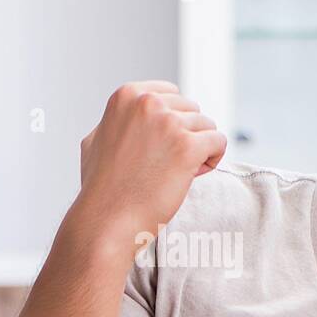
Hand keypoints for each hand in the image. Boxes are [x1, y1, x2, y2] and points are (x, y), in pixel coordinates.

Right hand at [75, 81, 226, 249]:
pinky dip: (212, 159)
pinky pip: (219, 142)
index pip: (173, 95)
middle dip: (186, 136)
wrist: (105, 221)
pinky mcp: (186, 147)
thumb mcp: (97, 139)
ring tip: (175, 173)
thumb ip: (119, 121)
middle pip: (192, 110)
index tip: (159, 147)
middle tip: (166, 165)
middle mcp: (147, 103)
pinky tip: (193, 175)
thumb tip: (134, 112)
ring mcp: (168, 124)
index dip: (172, 123)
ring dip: (198, 150)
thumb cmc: (101, 189)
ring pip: (207, 126)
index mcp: (127, 96)